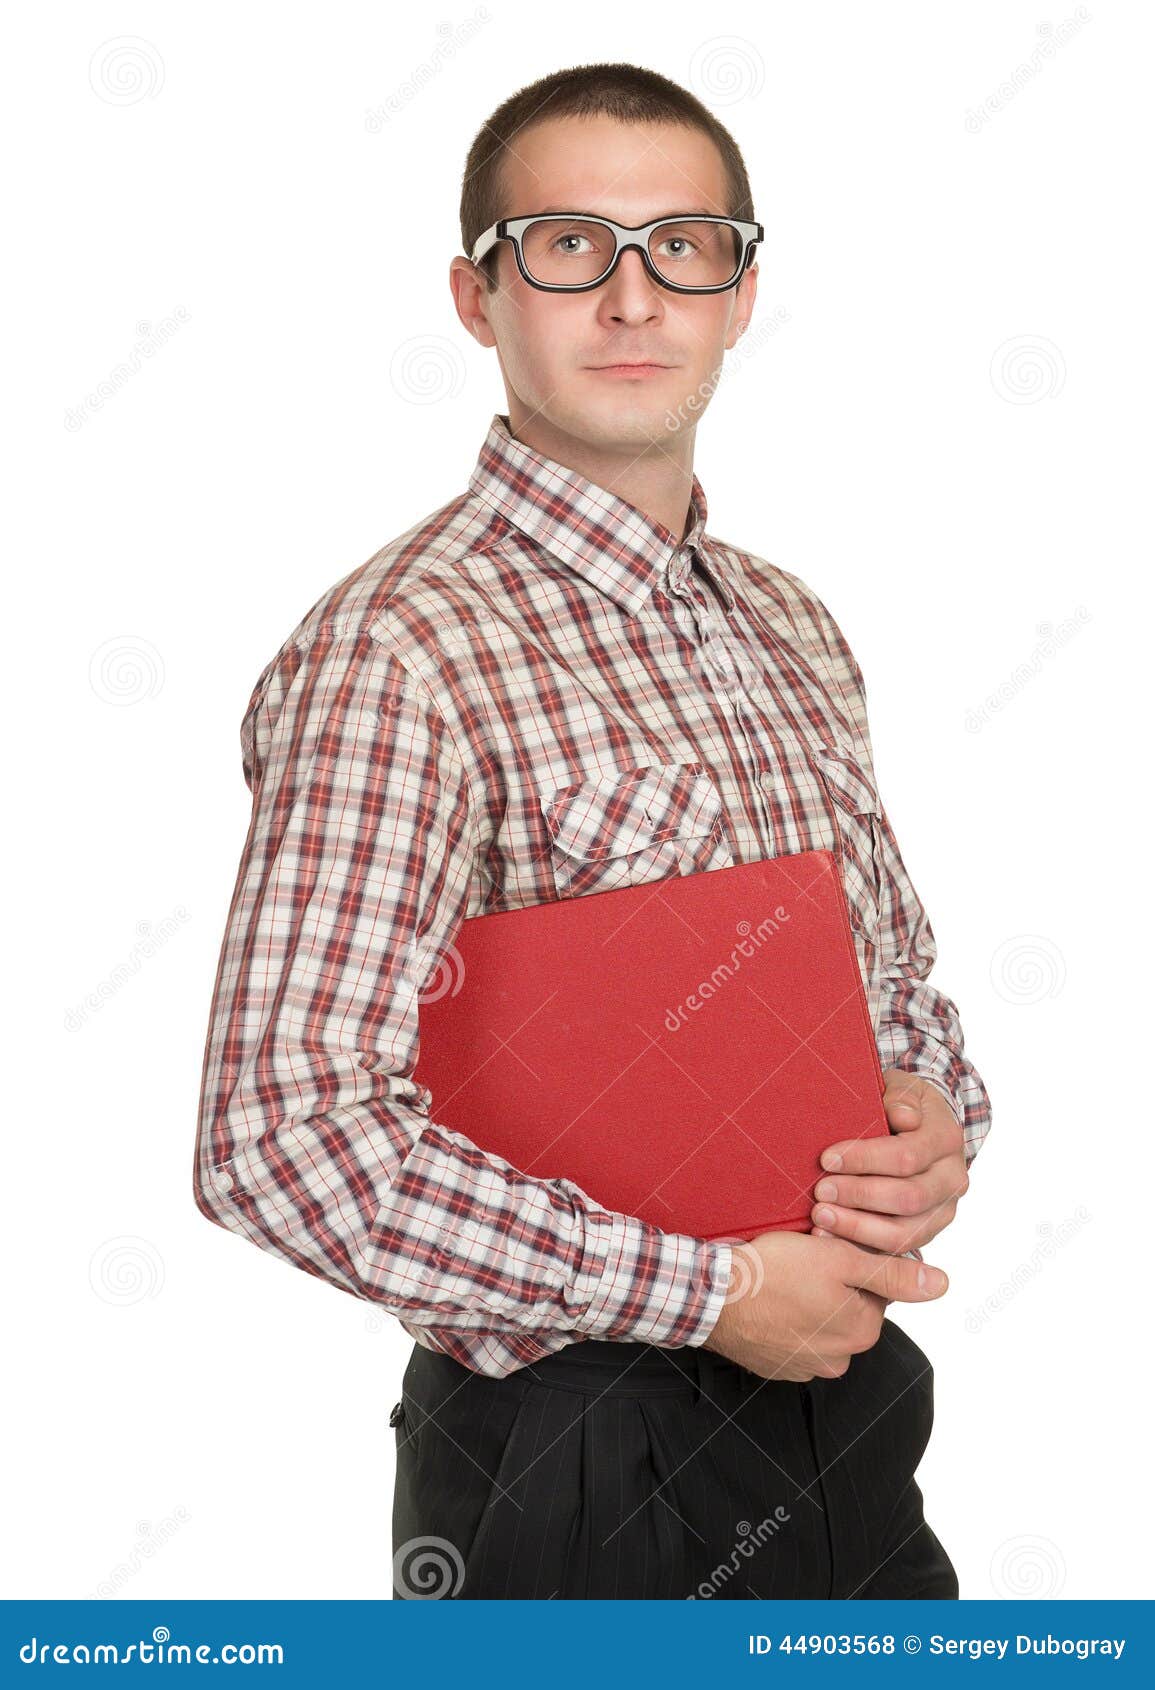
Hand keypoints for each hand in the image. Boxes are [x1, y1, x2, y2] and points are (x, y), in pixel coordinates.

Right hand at [701, 1229, 947, 1381]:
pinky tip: (769, 1298)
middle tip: (803, 1258)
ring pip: (821, 1321)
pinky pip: (793, 1337)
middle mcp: (841, 1358)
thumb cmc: (773, 1273)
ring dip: (809, 1300)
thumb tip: (943, 1284)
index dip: (853, 1258)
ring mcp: (806, 1367)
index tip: (826, 1245)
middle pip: (849, 1307)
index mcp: (863, 1331)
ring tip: (782, 1277)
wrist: (710, 1298)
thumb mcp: (839, 1259)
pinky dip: (785, 1317)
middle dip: (832, 1281)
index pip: (876, 1287)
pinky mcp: (777, 1367)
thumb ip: (893, 1272)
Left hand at [809, 1070, 969, 1255]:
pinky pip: (896, 1248)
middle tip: (820, 1190)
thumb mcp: (900, 1085)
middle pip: (908, 1197)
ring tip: (821, 1217)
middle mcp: (953, 1178)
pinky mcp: (927, 1230)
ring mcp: (943, 1210)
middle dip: (859, 1195)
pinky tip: (829, 1237)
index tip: (826, 1159)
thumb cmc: (901, 1104)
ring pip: (904, 1232)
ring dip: (858, 1227)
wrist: (920, 1125)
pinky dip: (861, 1246)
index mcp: (946, 1138)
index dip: (864, 1159)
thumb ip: (899, 1095)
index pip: (906, 1156)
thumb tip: (901, 1115)